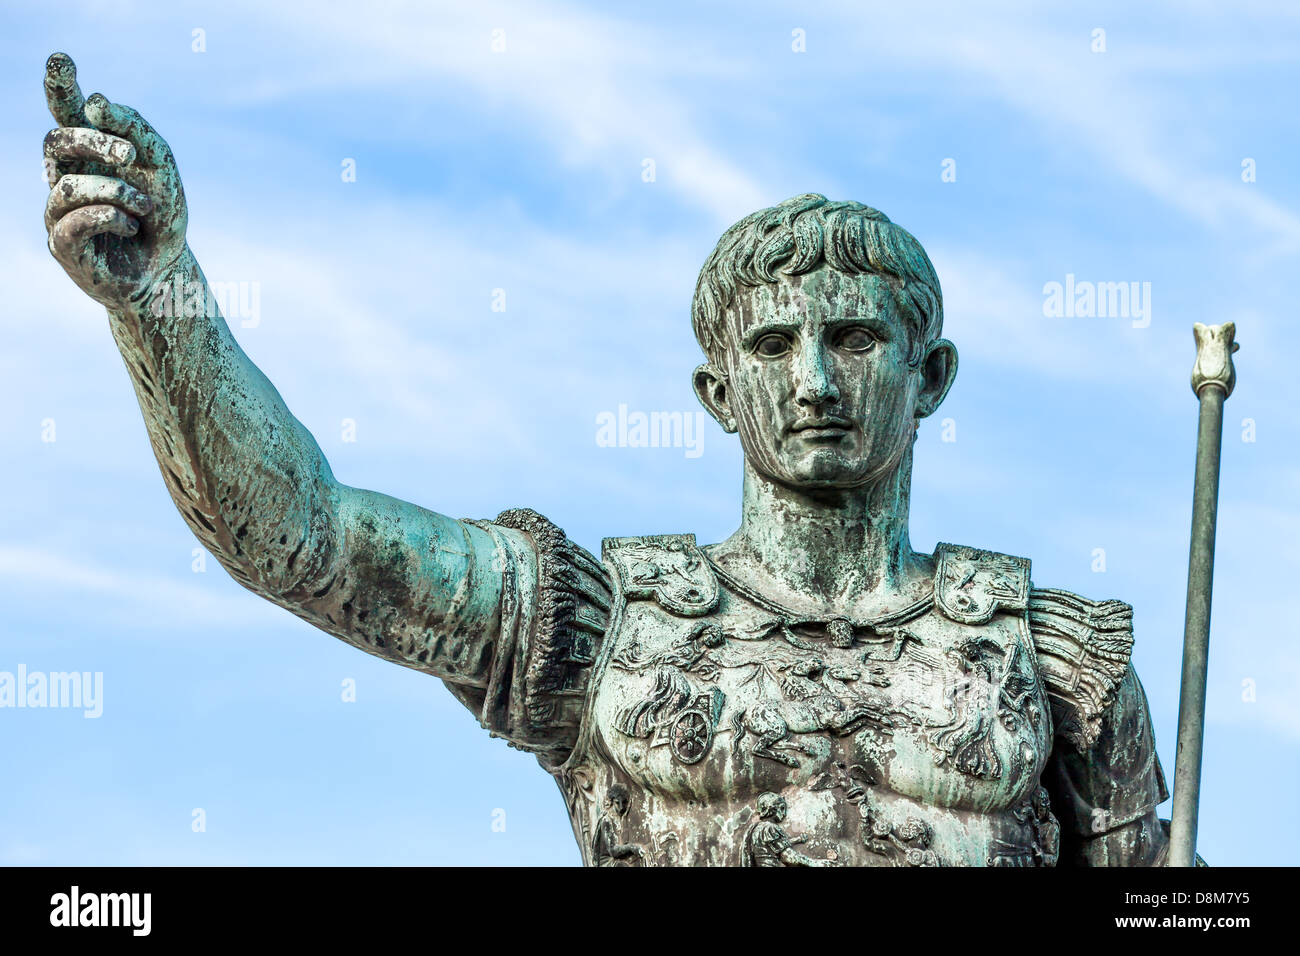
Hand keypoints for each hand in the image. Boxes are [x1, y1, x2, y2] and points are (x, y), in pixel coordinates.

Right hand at [43, 52, 187, 310]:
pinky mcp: (61, 243)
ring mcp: (58, 209)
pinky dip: (111, 217)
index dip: (60, 85)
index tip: (62, 59)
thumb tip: (95, 104)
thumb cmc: (160, 214)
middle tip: (129, 154)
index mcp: (88, 150)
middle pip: (56, 140)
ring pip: (68, 183)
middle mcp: (65, 173)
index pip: (66, 110)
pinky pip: (76, 219)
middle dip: (93, 142)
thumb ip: (134, 131)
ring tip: (145, 208)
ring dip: (117, 192)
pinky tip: (130, 226)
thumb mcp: (159, 167)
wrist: (166, 269)